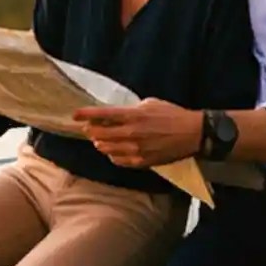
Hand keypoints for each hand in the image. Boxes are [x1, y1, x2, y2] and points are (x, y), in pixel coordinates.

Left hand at [73, 98, 202, 167]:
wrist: (192, 134)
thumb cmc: (172, 114)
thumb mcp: (150, 103)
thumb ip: (131, 109)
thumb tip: (117, 114)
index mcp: (133, 115)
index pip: (102, 114)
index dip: (86, 114)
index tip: (74, 115)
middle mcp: (131, 133)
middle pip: (100, 134)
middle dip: (91, 131)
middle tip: (87, 129)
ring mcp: (135, 150)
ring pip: (107, 149)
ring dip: (100, 143)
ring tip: (98, 140)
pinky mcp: (142, 162)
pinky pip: (119, 161)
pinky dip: (112, 156)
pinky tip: (113, 152)